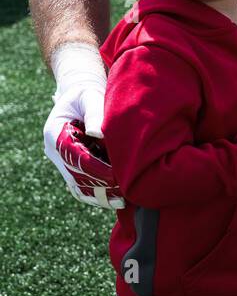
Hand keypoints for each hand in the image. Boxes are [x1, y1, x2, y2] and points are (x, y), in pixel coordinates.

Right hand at [44, 43, 123, 207]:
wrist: (83, 98)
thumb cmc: (88, 93)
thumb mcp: (90, 96)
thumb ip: (95, 112)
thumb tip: (98, 132)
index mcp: (54, 133)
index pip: (74, 156)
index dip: (94, 168)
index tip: (115, 176)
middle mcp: (55, 151)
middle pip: (76, 175)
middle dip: (100, 186)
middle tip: (123, 193)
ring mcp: (62, 162)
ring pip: (78, 186)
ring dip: (99, 196)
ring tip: (121, 201)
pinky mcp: (73, 168)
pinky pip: (83, 187)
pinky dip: (98, 195)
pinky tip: (116, 200)